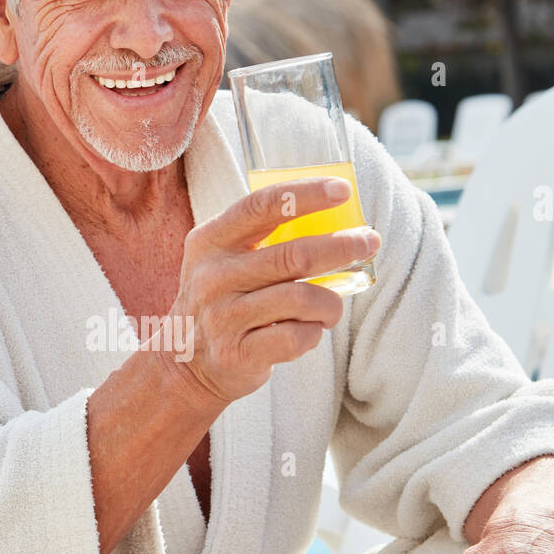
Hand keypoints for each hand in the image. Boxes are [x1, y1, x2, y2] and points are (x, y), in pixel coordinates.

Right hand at [160, 177, 380, 406]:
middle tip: (368, 242)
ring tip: (332, 307)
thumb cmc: (223, 301)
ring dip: (331, 302)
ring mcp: (223, 316)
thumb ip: (263, 239)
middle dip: (342, 246)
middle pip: (294, 254)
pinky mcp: (237, 352)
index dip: (306, 195)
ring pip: (302, 298)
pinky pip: (296, 337)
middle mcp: (214, 276)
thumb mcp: (223, 260)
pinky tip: (308, 331)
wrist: (184, 363)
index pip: (261, 206)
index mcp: (211, 241)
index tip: (343, 190)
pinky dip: (313, 333)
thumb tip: (335, 221)